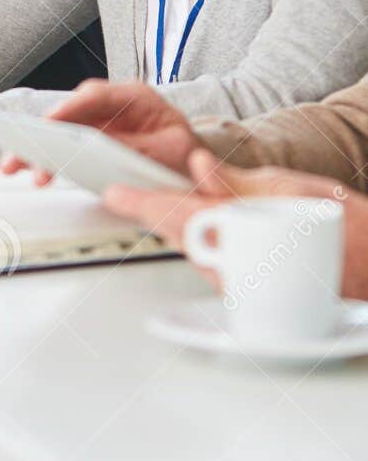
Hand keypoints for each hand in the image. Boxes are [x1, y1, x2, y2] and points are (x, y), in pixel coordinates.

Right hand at [2, 80, 203, 185]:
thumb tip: (105, 150)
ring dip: (39, 148)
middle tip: (23, 151)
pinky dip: (49, 158)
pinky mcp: (94, 142)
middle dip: (43, 132)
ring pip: (62, 130)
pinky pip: (66, 147)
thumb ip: (139, 147)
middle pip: (71, 112)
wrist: (201, 170)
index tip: (50, 123)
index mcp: (136, 97)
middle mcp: (113, 106)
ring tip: (18, 166)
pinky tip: (34, 169)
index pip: (96, 95)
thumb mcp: (172, 151)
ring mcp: (102, 123)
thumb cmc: (189, 156)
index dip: (69, 109)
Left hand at [103, 149, 364, 295]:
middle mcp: (237, 266)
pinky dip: (199, 242)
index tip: (116, 193)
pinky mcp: (251, 293)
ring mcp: (242, 284)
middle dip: (150, 214)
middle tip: (123, 196)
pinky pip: (213, 264)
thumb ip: (236, 181)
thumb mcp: (288, 187)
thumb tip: (200, 167)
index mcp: (240, 234)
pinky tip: (193, 227)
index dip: (142, 203)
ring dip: (173, 229)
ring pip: (193, 250)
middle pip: (177, 235)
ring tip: (151, 207)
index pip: (177, 215)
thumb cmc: (345, 227)